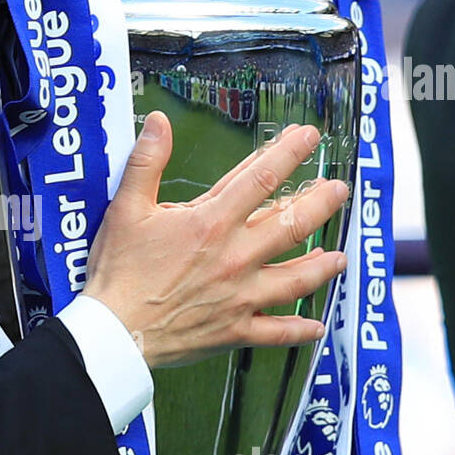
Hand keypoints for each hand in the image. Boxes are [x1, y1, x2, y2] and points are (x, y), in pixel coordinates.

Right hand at [82, 113, 347, 368]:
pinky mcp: (234, 330)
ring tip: (339, 256)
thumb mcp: (125, 208)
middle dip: (322, 203)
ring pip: (297, 278)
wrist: (114, 331)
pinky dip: (299, 330)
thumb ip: (146, 162)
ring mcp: (240, 296)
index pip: (261, 178)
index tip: (310, 136)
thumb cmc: (118, 271)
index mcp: (211, 222)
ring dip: (323, 266)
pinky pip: (277, 332)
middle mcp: (235, 257)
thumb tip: (158, 122)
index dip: (289, 152)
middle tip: (339, 190)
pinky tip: (317, 326)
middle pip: (293, 225)